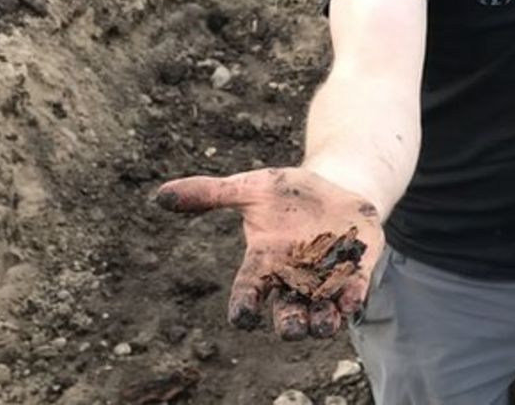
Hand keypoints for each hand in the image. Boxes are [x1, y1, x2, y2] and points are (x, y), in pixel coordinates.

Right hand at [155, 166, 384, 339]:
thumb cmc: (288, 195)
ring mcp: (325, 280)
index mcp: (264, 264)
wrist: (335, 188)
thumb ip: (210, 194)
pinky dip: (352, 302)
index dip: (245, 308)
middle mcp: (293, 280)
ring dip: (322, 323)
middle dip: (289, 326)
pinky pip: (353, 295)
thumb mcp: (251, 188)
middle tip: (290, 327)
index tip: (243, 316)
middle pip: (287, 316)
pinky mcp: (355, 273)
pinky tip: (352, 302)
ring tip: (323, 323)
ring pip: (321, 315)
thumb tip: (159, 194)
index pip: (247, 294)